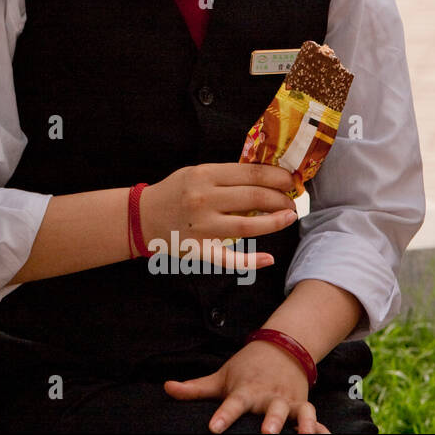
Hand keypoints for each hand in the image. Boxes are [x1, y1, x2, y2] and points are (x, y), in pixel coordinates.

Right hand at [139, 163, 297, 267]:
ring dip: (276, 221)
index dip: (277, 176)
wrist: (142, 217)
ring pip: (250, 225)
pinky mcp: (200, 248)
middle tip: (292, 200)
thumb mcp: (194, 173)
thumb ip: (224, 175)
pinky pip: (230, 258)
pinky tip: (269, 258)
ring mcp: (203, 226)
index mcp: (204, 175)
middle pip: (255, 197)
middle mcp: (204, 199)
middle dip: (281, 198)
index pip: (251, 173)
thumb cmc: (173, 192)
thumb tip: (264, 177)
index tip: (290, 180)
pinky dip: (252, 261)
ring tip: (289, 217)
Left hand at [163, 339, 328, 433]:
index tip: (214, 428)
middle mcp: (268, 395)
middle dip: (271, 422)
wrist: (280, 348)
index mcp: (246, 390)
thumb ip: (195, 388)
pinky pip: (315, 417)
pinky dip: (320, 428)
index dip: (224, 415)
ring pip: (296, 412)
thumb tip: (167, 388)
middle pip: (270, 409)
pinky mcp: (303, 405)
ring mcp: (288, 400)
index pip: (232, 403)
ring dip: (301, 424)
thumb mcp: (220, 376)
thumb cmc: (245, 369)